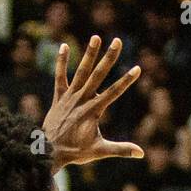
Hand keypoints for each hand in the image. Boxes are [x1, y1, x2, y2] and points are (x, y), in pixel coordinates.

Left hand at [42, 35, 143, 170]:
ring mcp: (69, 96)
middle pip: (98, 75)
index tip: (137, 68)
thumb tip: (141, 154)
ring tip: (96, 37)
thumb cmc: (76, 152)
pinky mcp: (59, 97)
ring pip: (81, 71)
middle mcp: (82, 99)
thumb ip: (121, 149)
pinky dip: (61, 62)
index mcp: (93, 111)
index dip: (126, 80)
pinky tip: (64, 46)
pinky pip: (59, 76)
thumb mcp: (100, 151)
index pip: (114, 92)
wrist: (49, 151)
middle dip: (109, 57)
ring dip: (89, 54)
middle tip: (117, 41)